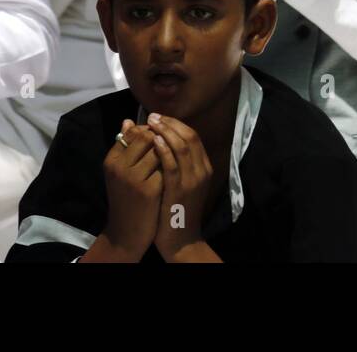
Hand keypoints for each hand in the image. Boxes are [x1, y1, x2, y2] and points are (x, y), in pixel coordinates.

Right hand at [100, 120, 162, 261]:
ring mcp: (134, 179)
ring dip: (169, 151)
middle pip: (148, 137)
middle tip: (166, 147)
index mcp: (111, 160)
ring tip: (171, 159)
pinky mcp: (150, 190)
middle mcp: (120, 167)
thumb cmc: (125, 197)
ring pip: (160, 150)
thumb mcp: (119, 172)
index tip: (156, 138)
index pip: (134, 132)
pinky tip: (175, 172)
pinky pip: (168, 167)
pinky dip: (173, 167)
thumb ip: (125, 146)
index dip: (149, 131)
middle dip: (161, 138)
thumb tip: (128, 120)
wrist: (127, 231)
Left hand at [148, 114, 213, 261]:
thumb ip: (177, 162)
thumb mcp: (182, 183)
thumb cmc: (177, 209)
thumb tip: (164, 139)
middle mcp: (202, 171)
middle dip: (170, 123)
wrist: (180, 239)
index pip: (193, 137)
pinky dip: (163, 150)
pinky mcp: (179, 190)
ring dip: (165, 131)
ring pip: (181, 147)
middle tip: (154, 116)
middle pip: (189, 137)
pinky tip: (153, 141)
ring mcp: (192, 181)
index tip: (160, 117)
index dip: (176, 124)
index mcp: (204, 168)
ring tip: (151, 123)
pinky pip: (172, 164)